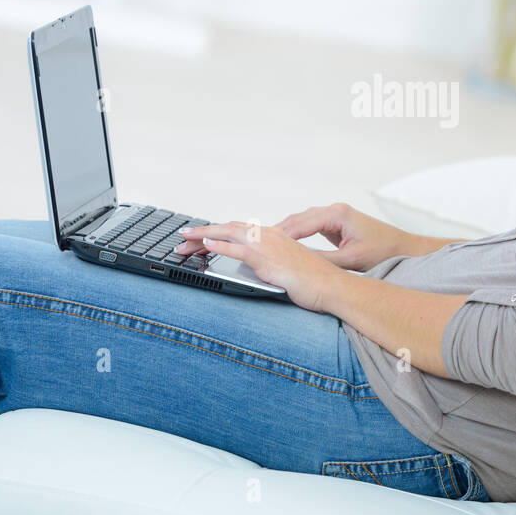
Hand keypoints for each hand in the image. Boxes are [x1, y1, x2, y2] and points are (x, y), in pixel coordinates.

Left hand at [176, 221, 344, 311]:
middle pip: (229, 228)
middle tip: (183, 237)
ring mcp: (269, 246)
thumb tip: (254, 267)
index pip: (239, 230)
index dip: (217, 232)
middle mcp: (270, 236)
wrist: (332, 286)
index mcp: (274, 236)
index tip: (199, 237)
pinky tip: (207, 246)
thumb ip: (270, 264)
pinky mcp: (269, 260)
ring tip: (185, 240)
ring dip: (204, 236)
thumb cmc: (315, 281)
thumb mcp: (287, 269)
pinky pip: (240, 250)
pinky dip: (221, 246)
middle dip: (203, 232)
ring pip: (229, 234)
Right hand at [271, 202, 413, 271]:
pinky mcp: (336, 223)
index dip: (281, 236)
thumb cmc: (383, 251)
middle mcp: (334, 210)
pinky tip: (284, 244)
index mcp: (337, 214)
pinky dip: (295, 234)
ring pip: (302, 221)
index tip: (262, 244)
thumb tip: (299, 262)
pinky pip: (309, 226)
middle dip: (277, 231)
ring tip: (263, 243)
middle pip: (298, 219)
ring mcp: (335, 215)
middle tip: (254, 242)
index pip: (301, 223)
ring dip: (285, 232)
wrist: (403, 247)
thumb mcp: (351, 260)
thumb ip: (324, 260)